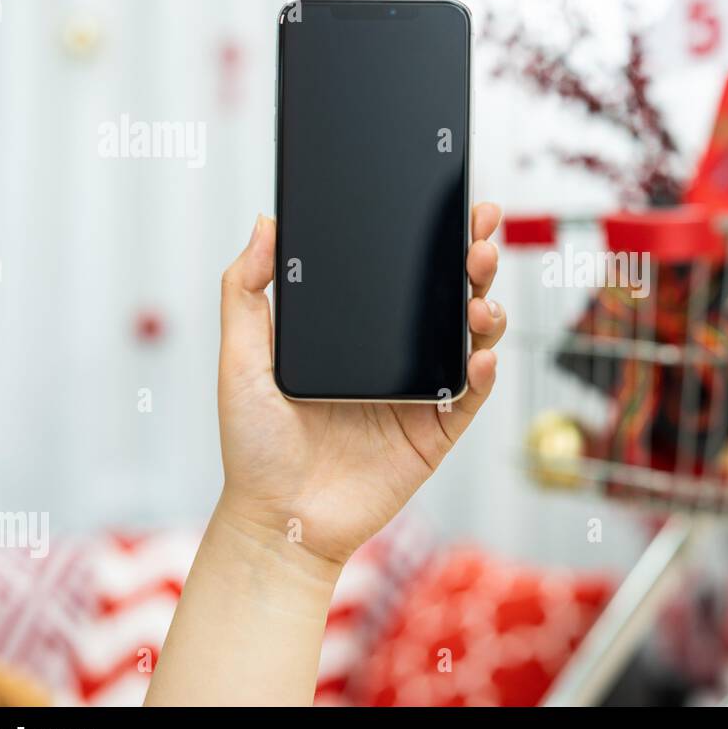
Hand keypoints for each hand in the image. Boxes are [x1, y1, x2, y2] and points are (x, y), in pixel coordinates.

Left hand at [215, 203, 505, 569]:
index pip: (403, 275)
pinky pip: (469, 397)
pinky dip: (481, 374)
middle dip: (473, 263)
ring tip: (478, 302)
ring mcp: (419, 393)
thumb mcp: (241, 357)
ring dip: (485, 313)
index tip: (456, 209)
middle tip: (480, 240)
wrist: (277, 519)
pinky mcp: (435, 433)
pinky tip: (480, 356)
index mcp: (357, 332)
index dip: (434, 240)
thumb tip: (264, 222)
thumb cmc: (254, 444)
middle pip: (447, 297)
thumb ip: (245, 290)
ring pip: (469, 340)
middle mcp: (394, 356)